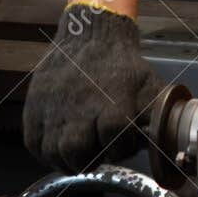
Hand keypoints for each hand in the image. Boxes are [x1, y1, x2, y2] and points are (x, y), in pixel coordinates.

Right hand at [22, 2, 163, 171]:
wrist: (89, 34)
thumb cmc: (122, 63)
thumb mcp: (148, 84)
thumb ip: (156, 114)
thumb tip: (164, 139)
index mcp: (112, 99)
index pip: (114, 137)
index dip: (120, 149)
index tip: (121, 147)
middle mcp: (80, 106)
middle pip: (77, 150)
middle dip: (89, 161)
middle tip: (95, 158)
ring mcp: (54, 106)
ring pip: (54, 151)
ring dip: (67, 162)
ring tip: (78, 158)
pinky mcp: (35, 105)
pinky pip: (33, 142)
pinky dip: (45, 153)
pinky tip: (59, 150)